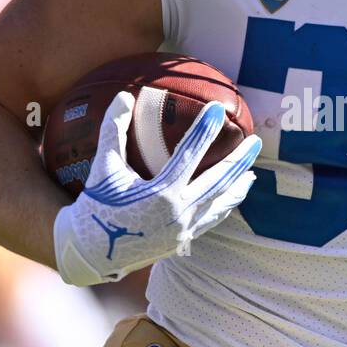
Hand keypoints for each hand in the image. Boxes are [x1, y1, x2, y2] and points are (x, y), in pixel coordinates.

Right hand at [53, 91, 260, 285]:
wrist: (91, 252)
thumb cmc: (95, 205)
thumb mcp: (103, 167)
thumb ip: (113, 130)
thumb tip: (123, 95)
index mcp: (160, 193)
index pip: (190, 153)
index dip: (205, 129)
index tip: (218, 109)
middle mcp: (178, 213)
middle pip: (219, 181)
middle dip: (239, 160)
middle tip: (255, 141)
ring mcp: (182, 229)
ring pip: (219, 204)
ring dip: (238, 186)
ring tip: (252, 172)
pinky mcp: (181, 240)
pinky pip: (210, 221)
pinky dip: (223, 207)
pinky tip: (230, 198)